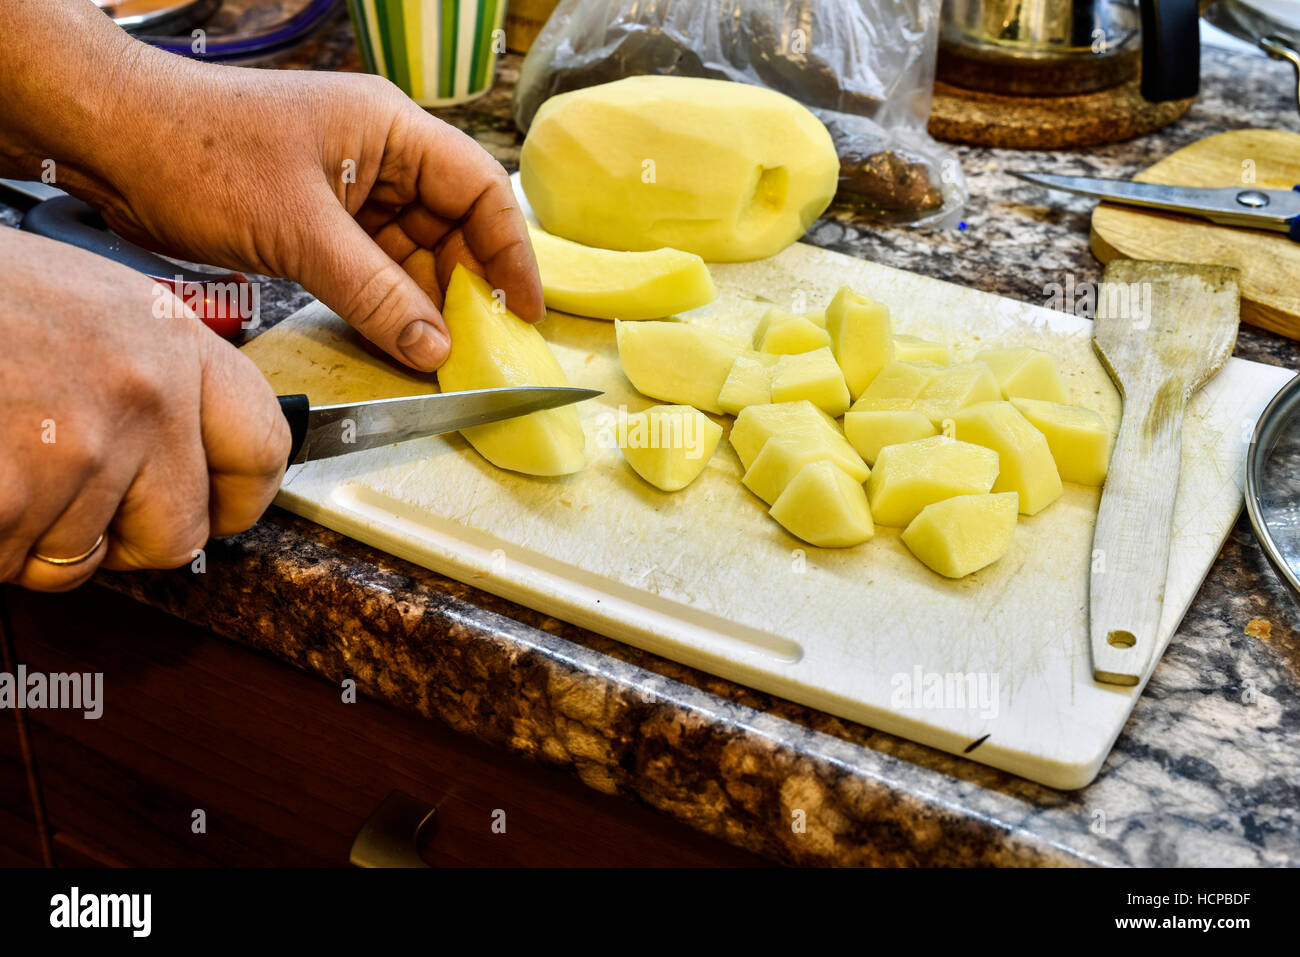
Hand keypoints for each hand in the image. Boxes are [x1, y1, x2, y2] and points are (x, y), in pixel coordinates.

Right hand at [0, 229, 288, 590]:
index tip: (218, 510)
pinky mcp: (13, 494)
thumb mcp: (92, 305)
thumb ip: (151, 376)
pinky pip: (12, 563)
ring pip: (81, 558)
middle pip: (179, 534)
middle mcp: (144, 396)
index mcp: (175, 343)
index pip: (264, 449)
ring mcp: (81, 449)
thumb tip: (186, 453)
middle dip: (125, 540)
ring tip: (4, 461)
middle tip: (78, 509)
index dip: (241, 498)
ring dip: (36, 536)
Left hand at [79, 59, 542, 371]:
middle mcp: (380, 156)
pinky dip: (384, 304)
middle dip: (466, 289)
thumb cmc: (201, 154)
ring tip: (438, 356)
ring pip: (412, 254)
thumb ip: (375, 294)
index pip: (481, 190)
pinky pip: (372, 267)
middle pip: (452, 227)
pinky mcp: (319, 219)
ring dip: (423, 304)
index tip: (525, 311)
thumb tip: (436, 349)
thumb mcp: (300, 231)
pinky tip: (394, 341)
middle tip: (481, 348)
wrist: (113, 142)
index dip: (512, 252)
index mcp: (391, 130)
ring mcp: (349, 189)